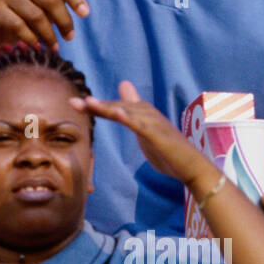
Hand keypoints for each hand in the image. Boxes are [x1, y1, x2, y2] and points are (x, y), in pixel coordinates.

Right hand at [0, 0, 89, 53]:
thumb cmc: (23, 18)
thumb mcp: (44, 7)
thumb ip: (59, 3)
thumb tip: (82, 10)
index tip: (85, 14)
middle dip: (64, 20)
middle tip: (69, 37)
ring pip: (36, 14)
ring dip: (49, 34)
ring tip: (55, 47)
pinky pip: (19, 25)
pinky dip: (32, 39)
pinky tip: (37, 47)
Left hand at [71, 81, 208, 184]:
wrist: (191, 166)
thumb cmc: (167, 149)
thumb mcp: (144, 130)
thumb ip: (131, 115)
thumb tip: (123, 97)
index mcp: (141, 114)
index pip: (113, 107)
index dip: (95, 106)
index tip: (75, 104)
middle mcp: (146, 113)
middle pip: (116, 107)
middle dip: (94, 105)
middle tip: (73, 103)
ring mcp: (152, 123)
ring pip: (125, 113)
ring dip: (107, 107)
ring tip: (89, 103)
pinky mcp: (158, 134)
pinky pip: (141, 125)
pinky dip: (129, 118)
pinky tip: (117, 114)